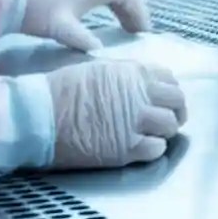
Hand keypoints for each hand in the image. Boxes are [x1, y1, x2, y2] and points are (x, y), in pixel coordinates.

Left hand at [22, 0, 151, 51]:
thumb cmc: (38, 9)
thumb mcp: (62, 29)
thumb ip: (84, 42)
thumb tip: (103, 55)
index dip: (139, 12)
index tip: (143, 32)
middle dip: (134, 10)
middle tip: (139, 32)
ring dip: (122, 8)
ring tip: (127, 29)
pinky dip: (109, 7)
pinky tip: (105, 23)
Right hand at [46, 60, 186, 168]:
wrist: (40, 115)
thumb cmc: (60, 90)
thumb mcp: (97, 69)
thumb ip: (124, 76)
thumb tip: (140, 84)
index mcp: (133, 73)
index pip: (170, 79)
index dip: (170, 91)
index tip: (165, 100)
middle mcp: (140, 95)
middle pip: (177, 103)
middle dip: (176, 111)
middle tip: (169, 120)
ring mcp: (135, 122)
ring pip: (170, 127)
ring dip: (165, 131)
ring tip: (154, 135)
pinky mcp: (126, 148)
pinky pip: (156, 149)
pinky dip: (153, 149)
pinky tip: (142, 147)